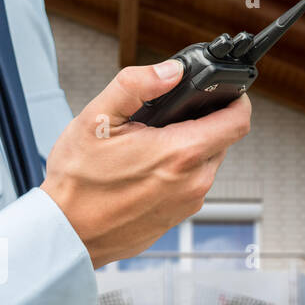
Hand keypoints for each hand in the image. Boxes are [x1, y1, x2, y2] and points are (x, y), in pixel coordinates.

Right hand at [40, 59, 250, 268]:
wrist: (65, 234)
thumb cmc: (76, 182)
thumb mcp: (96, 119)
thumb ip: (136, 85)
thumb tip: (171, 70)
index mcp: (181, 153)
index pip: (239, 121)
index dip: (236, 100)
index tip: (223, 92)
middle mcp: (193, 183)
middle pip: (220, 141)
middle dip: (200, 125)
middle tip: (163, 121)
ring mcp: (186, 205)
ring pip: (204, 165)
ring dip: (185, 151)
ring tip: (146, 149)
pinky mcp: (175, 220)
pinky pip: (188, 188)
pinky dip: (174, 175)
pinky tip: (141, 174)